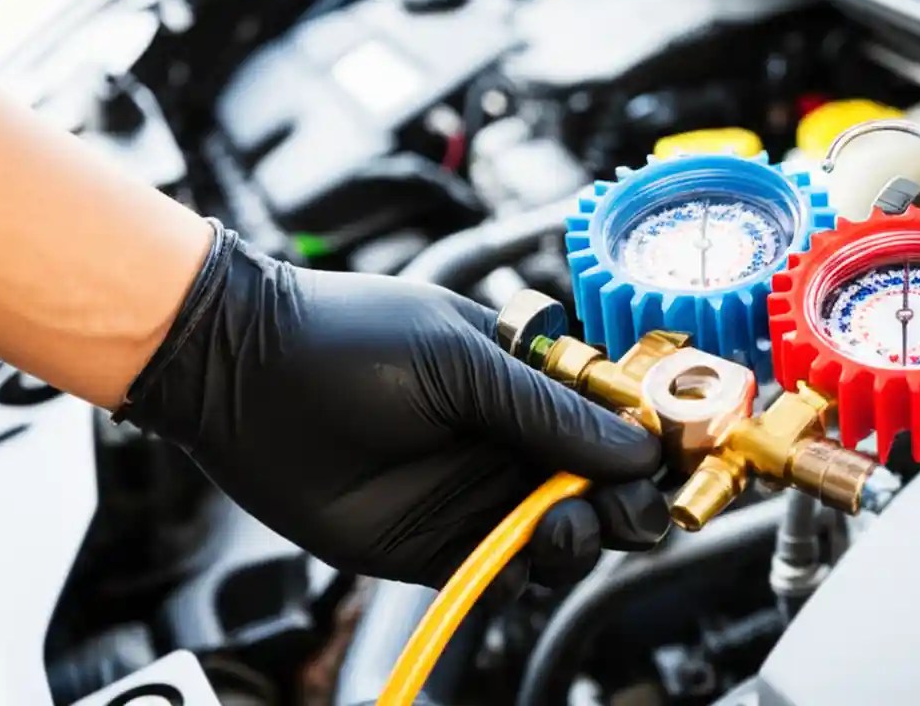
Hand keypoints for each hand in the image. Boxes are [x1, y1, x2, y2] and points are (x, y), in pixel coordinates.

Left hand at [118, 225, 668, 590]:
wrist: (242, 378)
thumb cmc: (350, 342)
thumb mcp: (461, 360)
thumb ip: (548, 412)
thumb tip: (638, 448)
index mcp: (528, 383)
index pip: (613, 424)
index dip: (652, 446)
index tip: (676, 465)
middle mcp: (511, 442)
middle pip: (602, 490)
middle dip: (627, 504)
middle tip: (625, 509)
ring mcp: (477, 495)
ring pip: (562, 538)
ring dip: (580, 540)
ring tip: (562, 526)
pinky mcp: (438, 547)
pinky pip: (504, 574)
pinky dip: (524, 577)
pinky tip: (519, 560)